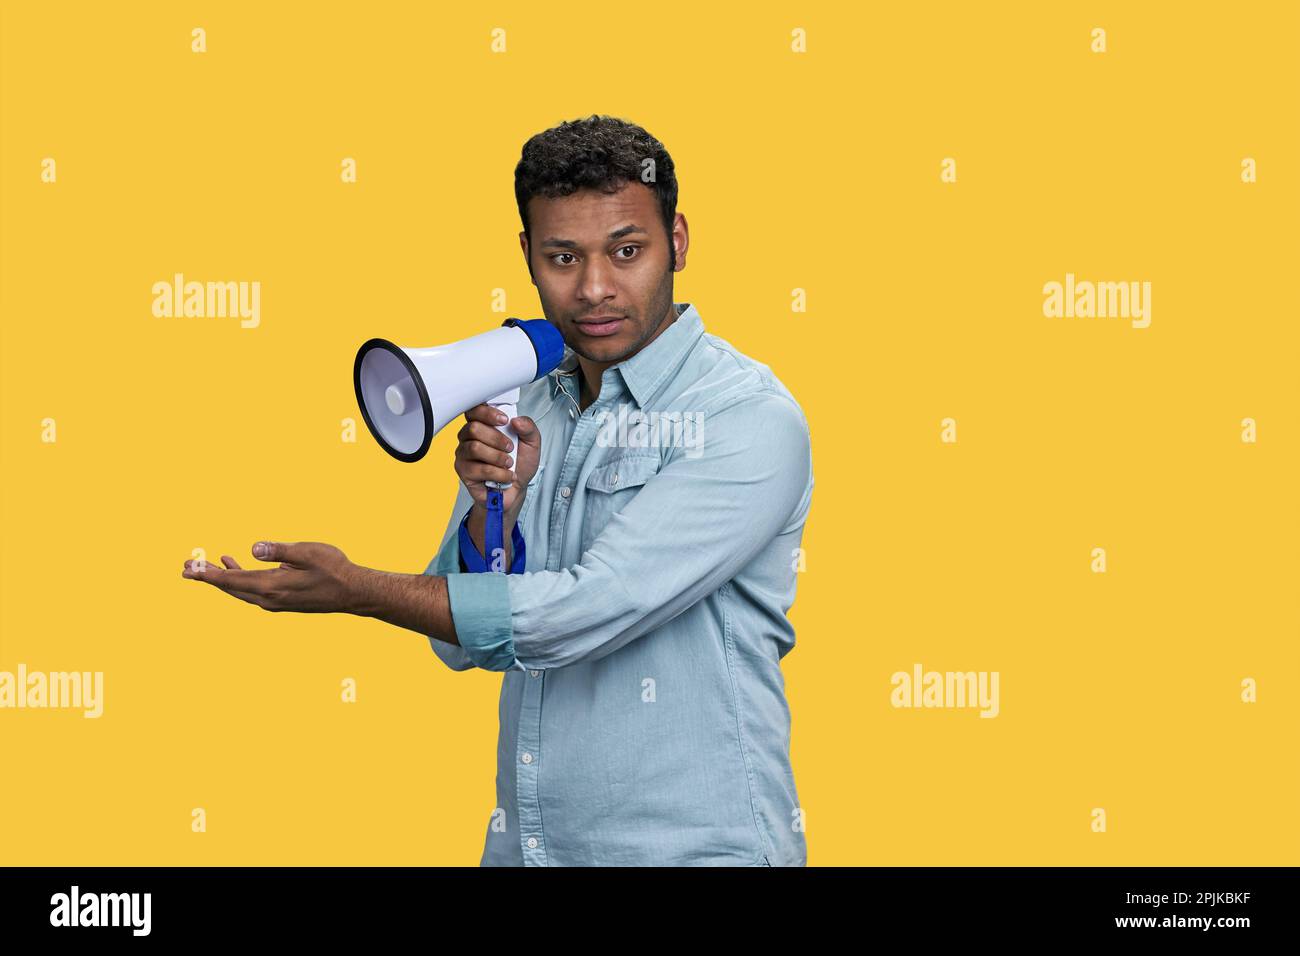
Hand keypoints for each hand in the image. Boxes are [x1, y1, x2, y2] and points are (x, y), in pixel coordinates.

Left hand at [181, 541, 361, 613]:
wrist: (353, 593)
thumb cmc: (333, 569)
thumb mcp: (307, 552)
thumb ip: (279, 550)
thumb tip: (253, 548)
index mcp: (271, 586)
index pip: (231, 581)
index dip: (207, 575)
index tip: (188, 569)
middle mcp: (269, 599)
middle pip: (230, 588)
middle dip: (208, 577)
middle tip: (186, 567)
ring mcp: (275, 603)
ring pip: (240, 591)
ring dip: (223, 578)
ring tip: (207, 565)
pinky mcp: (282, 602)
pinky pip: (252, 592)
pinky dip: (239, 580)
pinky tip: (237, 566)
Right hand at [454, 404, 540, 514]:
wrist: (517, 489)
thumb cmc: (520, 464)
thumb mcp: (532, 443)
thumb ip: (528, 428)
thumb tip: (517, 420)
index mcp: (483, 425)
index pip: (474, 410)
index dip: (487, 413)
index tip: (504, 420)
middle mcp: (469, 437)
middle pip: (474, 428)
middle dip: (497, 439)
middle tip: (510, 448)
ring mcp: (464, 454)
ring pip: (475, 448)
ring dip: (497, 457)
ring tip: (509, 463)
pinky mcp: (463, 471)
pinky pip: (478, 468)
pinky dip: (498, 473)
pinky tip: (505, 475)